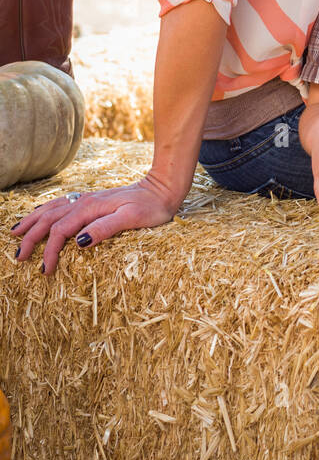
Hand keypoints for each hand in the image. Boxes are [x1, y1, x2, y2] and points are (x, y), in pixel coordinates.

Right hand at [10, 175, 180, 274]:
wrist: (163, 189)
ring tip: (13, 233)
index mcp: (90, 208)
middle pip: (49, 219)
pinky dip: (44, 210)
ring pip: (50, 209)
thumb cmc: (152, 207)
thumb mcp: (133, 219)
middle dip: (30, 238)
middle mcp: (84, 201)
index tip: (45, 270)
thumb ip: (106, 228)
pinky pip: (60, 204)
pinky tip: (38, 214)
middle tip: (18, 257)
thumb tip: (79, 242)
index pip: (60, 232)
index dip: (49, 252)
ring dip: (31, 222)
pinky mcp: (90, 200)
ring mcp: (86, 199)